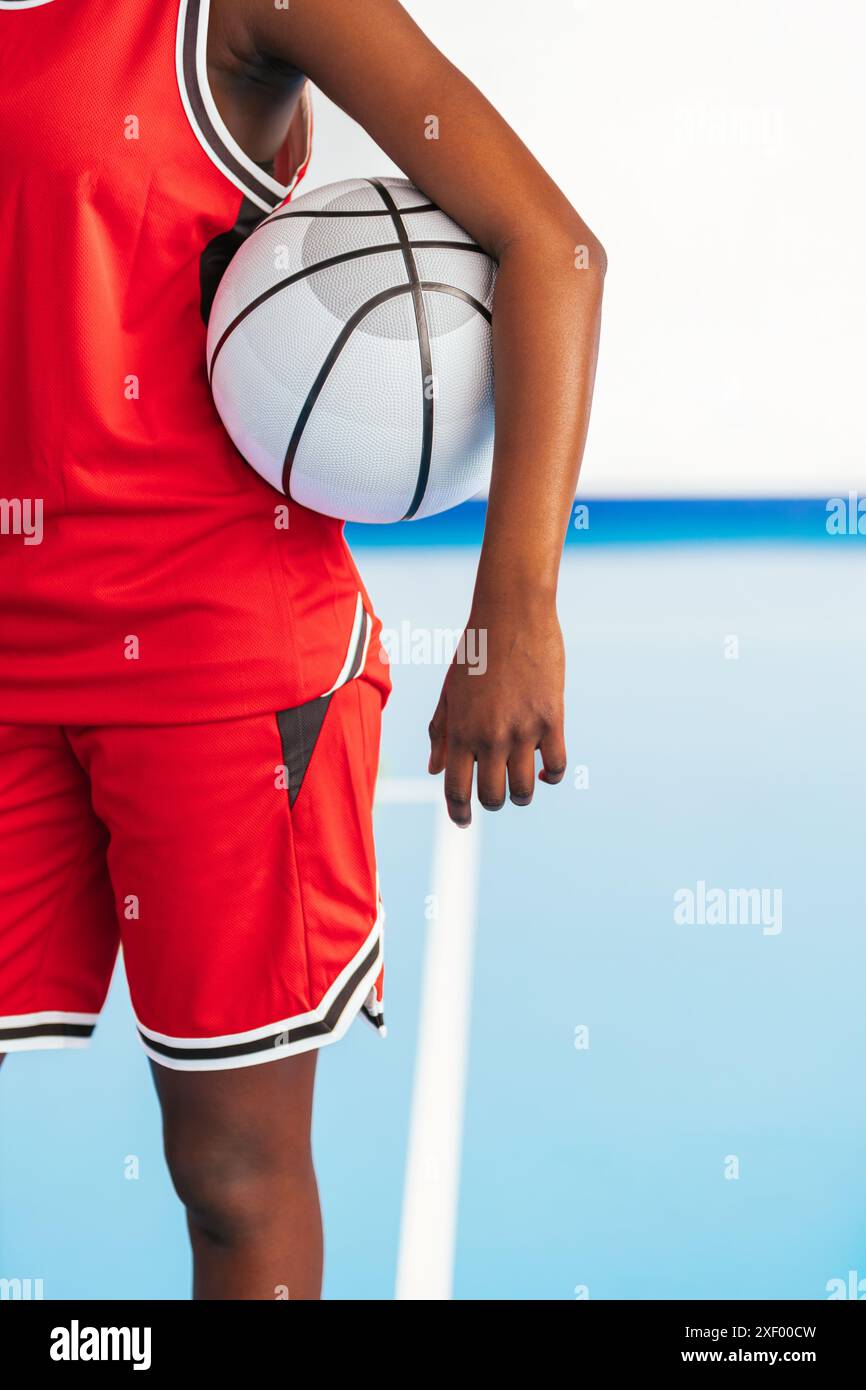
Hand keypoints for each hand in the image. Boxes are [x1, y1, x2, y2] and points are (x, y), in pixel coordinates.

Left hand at [427, 596, 566, 825]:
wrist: (513, 615)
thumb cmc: (476, 651)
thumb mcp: (450, 692)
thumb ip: (441, 733)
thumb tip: (436, 771)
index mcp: (461, 731)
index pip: (456, 789)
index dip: (458, 813)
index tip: (462, 823)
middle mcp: (490, 737)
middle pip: (492, 796)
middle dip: (492, 803)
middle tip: (496, 796)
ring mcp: (523, 731)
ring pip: (525, 789)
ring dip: (522, 795)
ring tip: (522, 786)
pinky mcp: (552, 720)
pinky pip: (557, 766)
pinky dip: (551, 776)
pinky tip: (545, 770)